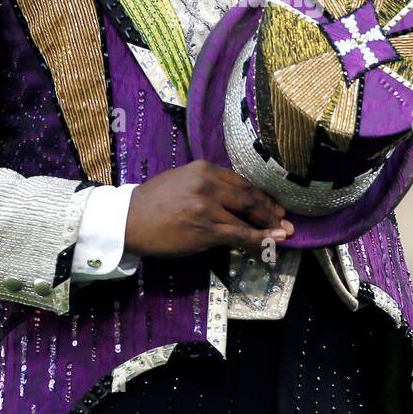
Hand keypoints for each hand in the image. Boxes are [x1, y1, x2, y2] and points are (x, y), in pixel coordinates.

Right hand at [123, 161, 293, 258]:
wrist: (127, 220)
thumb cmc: (152, 203)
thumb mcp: (182, 182)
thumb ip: (208, 187)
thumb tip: (235, 200)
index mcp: (204, 169)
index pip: (241, 182)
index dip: (261, 196)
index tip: (273, 205)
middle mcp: (208, 184)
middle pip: (249, 197)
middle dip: (270, 211)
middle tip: (285, 221)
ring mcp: (208, 207)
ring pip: (247, 217)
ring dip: (269, 227)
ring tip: (284, 234)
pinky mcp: (205, 229)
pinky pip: (239, 235)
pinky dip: (259, 240)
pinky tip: (271, 243)